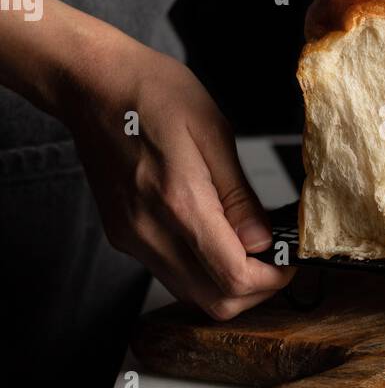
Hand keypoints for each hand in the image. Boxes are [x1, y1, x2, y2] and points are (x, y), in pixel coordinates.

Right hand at [61, 29, 292, 319]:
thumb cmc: (153, 94)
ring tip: (250, 248)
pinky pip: (170, 274)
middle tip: (275, 259)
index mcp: (178, 201)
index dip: (273, 278)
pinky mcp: (123, 236)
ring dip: (228, 285)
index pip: (234, 275)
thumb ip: (239, 196)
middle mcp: (149, 231)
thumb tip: (264, 241)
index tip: (289, 259)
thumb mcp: (214, 133)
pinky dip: (201, 271)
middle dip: (256, 290)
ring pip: (191, 295)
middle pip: (214, 302)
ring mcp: (132, 238)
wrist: (93, 86)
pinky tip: (216, 238)